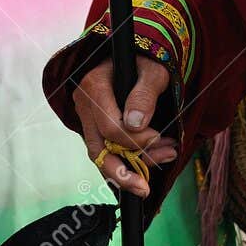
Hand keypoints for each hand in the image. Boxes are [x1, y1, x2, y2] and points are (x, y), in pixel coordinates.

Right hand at [72, 56, 178, 197]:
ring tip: (160, 167)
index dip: (135, 141)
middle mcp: (85, 105)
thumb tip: (136, 125)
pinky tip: (155, 158)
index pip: (109, 128)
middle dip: (123, 173)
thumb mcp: (153, 71)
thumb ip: (145, 94)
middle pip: (98, 149)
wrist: (137, 57)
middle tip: (145, 189)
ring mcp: (88, 118)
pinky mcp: (95, 127)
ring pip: (102, 155)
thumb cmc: (146, 61)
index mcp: (94, 86)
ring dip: (130, 168)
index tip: (159, 137)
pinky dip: (130, 160)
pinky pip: (108, 152)